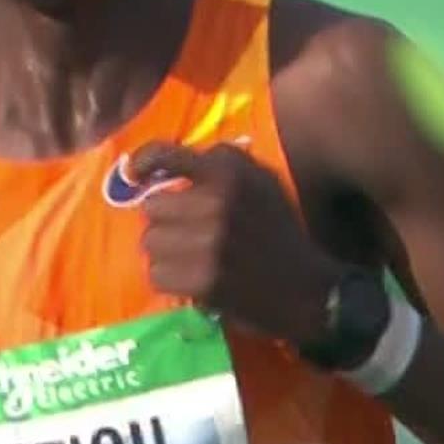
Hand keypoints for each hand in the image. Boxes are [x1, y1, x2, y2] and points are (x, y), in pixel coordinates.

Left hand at [128, 141, 345, 350]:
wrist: (307, 288)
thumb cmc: (279, 231)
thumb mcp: (261, 181)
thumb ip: (222, 163)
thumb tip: (166, 163)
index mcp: (229, 173)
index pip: (167, 155)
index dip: (144, 162)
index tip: (136, 175)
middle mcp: (217, 202)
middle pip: (152, 208)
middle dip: (165, 222)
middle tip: (185, 234)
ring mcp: (209, 242)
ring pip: (150, 243)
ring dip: (165, 254)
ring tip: (188, 259)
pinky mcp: (203, 278)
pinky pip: (157, 275)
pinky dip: (170, 281)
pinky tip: (191, 280)